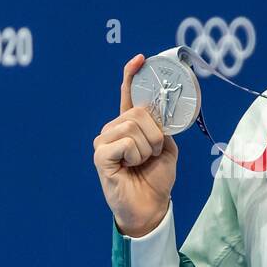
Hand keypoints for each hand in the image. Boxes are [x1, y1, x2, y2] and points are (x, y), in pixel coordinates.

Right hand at [93, 54, 178, 236]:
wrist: (151, 207)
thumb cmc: (156, 178)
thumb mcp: (166, 148)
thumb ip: (161, 128)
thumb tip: (158, 113)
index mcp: (128, 125)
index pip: (127, 95)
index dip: (132, 76)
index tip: (140, 59)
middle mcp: (113, 129)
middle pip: (138, 112)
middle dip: (155, 134)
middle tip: (152, 154)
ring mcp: (104, 142)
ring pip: (133, 127)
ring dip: (147, 148)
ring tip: (141, 163)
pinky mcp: (100, 156)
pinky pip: (125, 143)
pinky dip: (135, 155)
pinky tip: (129, 167)